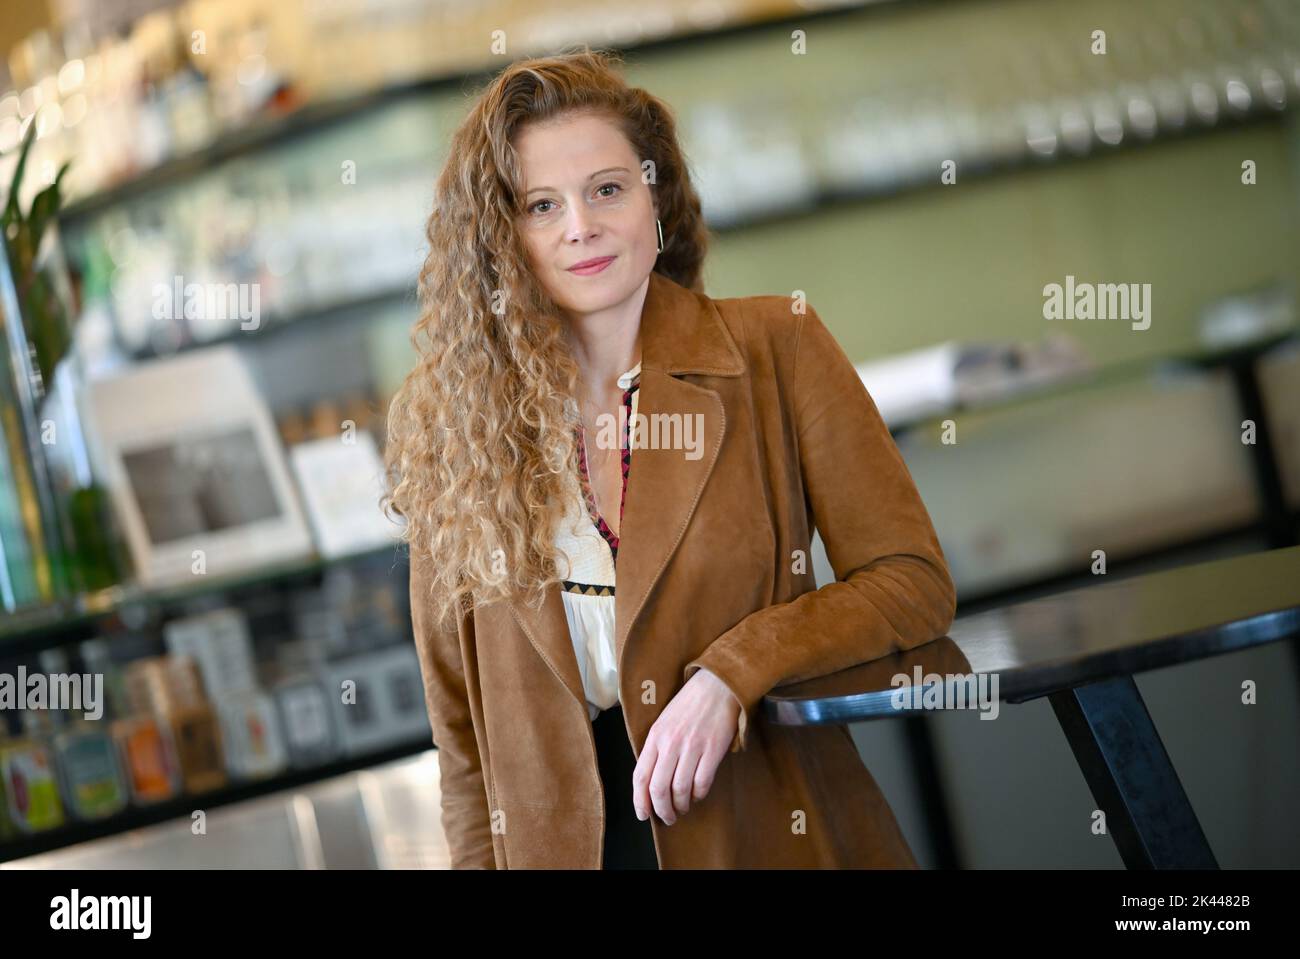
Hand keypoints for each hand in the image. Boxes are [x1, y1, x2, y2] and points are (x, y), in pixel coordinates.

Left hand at [631, 666, 740, 824]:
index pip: (640, 776)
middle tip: (667, 817)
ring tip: (682, 808)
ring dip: (681, 805)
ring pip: (680, 789)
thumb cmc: (690, 703)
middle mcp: (670, 743)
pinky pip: (702, 782)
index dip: (640, 801)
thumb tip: (651, 778)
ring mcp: (692, 747)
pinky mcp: (713, 750)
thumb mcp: (664, 721)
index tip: (643, 814)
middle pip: (659, 789)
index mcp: (655, 736)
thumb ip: (656, 747)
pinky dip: (698, 795)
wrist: (717, 685)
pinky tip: (697, 795)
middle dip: (662, 810)